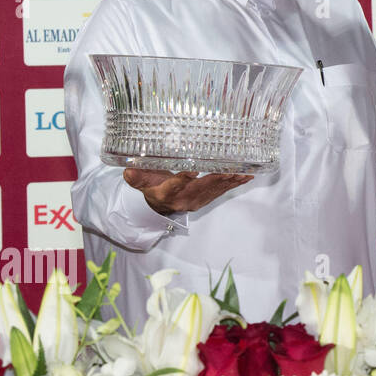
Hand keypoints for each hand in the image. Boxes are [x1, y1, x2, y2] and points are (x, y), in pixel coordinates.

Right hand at [123, 168, 250, 215]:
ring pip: (214, 190)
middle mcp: (183, 199)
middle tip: (230, 171)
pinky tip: (247, 176)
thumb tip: (128, 171)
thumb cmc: (152, 187)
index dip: (183, 179)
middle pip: (200, 188)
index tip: (192, 172)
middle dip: (216, 179)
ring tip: (244, 173)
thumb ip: (136, 177)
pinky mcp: (206, 199)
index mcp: (166, 193)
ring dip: (230, 182)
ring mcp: (197, 200)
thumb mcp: (141, 182)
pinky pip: (221, 191)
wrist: (159, 205)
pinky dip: (234, 184)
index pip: (174, 185)